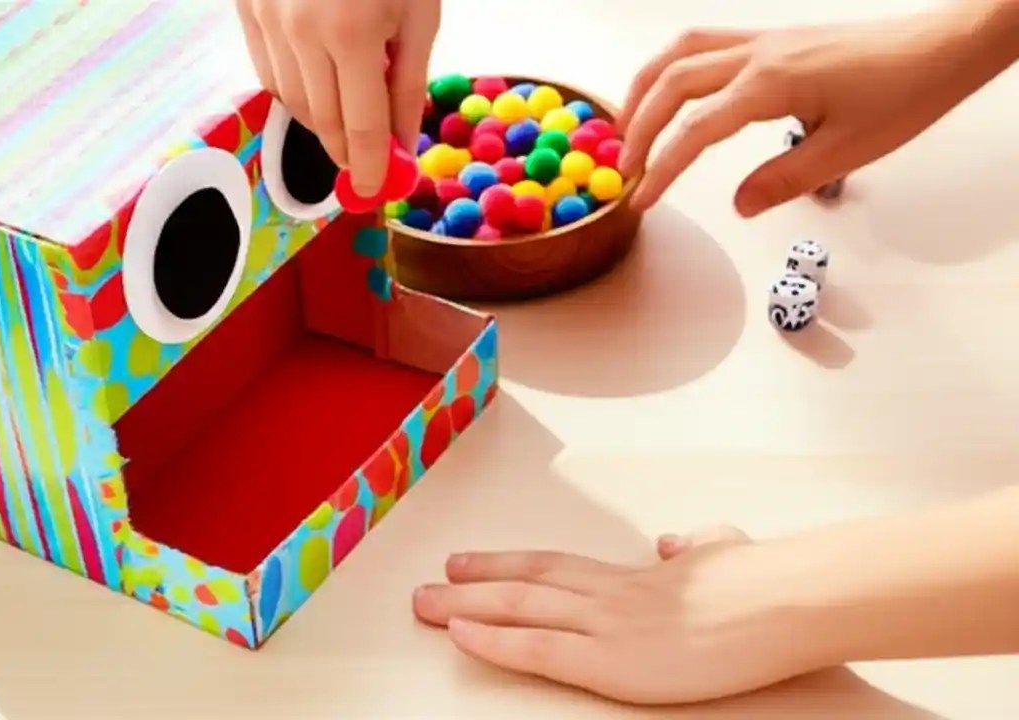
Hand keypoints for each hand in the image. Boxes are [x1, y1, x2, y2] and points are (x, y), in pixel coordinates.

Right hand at [235, 0, 440, 196]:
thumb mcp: (420, 13)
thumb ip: (408, 85)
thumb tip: (399, 147)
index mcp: (352, 31)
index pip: (360, 126)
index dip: (369, 166)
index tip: (373, 190)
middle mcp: (299, 30)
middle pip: (322, 121)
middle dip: (345, 151)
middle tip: (364, 161)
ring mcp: (266, 17)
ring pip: (291, 101)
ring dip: (322, 117)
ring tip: (347, 105)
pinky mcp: (247, 6)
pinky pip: (267, 71)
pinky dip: (294, 88)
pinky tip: (318, 76)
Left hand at [413, 526, 829, 704]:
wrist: (782, 598)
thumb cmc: (763, 578)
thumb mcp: (724, 548)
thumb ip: (694, 543)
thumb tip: (671, 541)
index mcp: (633, 575)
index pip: (555, 565)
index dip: (507, 563)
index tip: (468, 562)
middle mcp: (608, 594)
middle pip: (524, 582)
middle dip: (469, 586)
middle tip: (425, 587)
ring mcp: (605, 625)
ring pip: (518, 609)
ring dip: (464, 609)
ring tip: (422, 607)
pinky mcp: (612, 661)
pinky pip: (538, 649)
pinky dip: (494, 642)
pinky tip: (461, 638)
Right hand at [618, 1, 1018, 215]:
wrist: (941, 48)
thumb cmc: (903, 94)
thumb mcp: (846, 154)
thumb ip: (783, 180)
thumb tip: (738, 205)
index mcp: (772, 83)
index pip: (697, 128)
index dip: (664, 166)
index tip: (642, 197)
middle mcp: (759, 53)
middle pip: (673, 82)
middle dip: (639, 126)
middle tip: (624, 167)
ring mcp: (763, 40)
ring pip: (682, 52)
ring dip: (646, 87)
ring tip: (627, 124)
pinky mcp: (773, 40)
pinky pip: (705, 43)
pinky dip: (673, 69)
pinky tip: (670, 94)